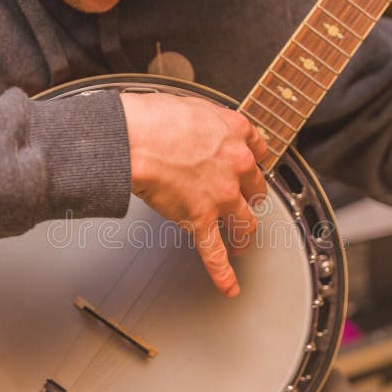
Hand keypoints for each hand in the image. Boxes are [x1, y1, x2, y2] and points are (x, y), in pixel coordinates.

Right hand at [121, 92, 267, 297]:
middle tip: (245, 206)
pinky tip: (229, 287)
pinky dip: (223, 274)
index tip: (252, 167)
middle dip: (251, 199)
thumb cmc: (152, 118)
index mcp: (234, 132)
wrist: (133, 137)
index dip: (254, 161)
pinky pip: (214, 253)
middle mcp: (236, 165)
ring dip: (244, 236)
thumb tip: (195, 127)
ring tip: (242, 245)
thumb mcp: (191, 105)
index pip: (258, 149)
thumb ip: (203, 121)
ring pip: (244, 223)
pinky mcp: (201, 219)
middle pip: (255, 189)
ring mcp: (221, 196)